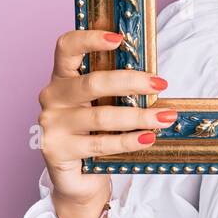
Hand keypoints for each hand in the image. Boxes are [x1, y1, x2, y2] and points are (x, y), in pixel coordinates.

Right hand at [38, 29, 175, 217]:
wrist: (78, 178)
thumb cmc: (94, 133)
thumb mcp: (102, 104)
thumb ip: (116, 88)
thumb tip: (153, 78)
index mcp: (61, 77)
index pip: (67, 48)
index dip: (90, 39)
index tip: (119, 38)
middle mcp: (52, 97)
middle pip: (92, 83)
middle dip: (131, 82)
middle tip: (160, 84)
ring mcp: (51, 125)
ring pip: (101, 116)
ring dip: (139, 116)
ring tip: (165, 117)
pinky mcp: (56, 151)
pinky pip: (100, 143)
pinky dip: (129, 141)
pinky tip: (148, 138)